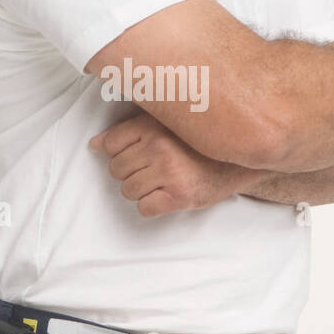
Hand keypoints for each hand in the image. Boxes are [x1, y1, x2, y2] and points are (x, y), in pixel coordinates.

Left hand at [89, 110, 244, 216]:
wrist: (238, 160)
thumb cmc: (198, 143)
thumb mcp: (165, 125)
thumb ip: (130, 130)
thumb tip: (94, 145)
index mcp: (153, 125)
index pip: (110, 144)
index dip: (119, 152)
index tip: (136, 154)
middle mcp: (159, 147)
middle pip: (116, 169)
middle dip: (130, 172)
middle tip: (153, 169)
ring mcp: (169, 172)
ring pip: (128, 190)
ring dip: (140, 190)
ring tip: (161, 181)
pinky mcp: (179, 196)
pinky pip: (145, 208)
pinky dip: (151, 206)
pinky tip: (166, 195)